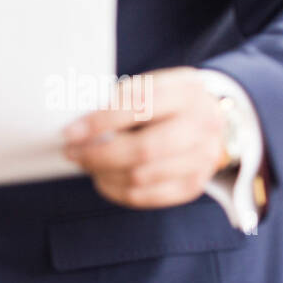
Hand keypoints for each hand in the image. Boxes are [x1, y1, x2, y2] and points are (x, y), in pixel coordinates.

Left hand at [63, 67, 228, 208]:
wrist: (212, 123)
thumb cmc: (167, 103)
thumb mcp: (152, 86)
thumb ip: (121, 100)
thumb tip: (80, 126)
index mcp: (187, 92)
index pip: (141, 106)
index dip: (101, 121)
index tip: (70, 132)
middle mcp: (202, 126)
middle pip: (144, 149)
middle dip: (99, 154)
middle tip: (72, 153)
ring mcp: (202, 159)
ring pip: (141, 176)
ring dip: (103, 172)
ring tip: (87, 163)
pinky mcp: (192, 185)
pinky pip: (144, 196)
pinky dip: (115, 190)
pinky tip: (103, 178)